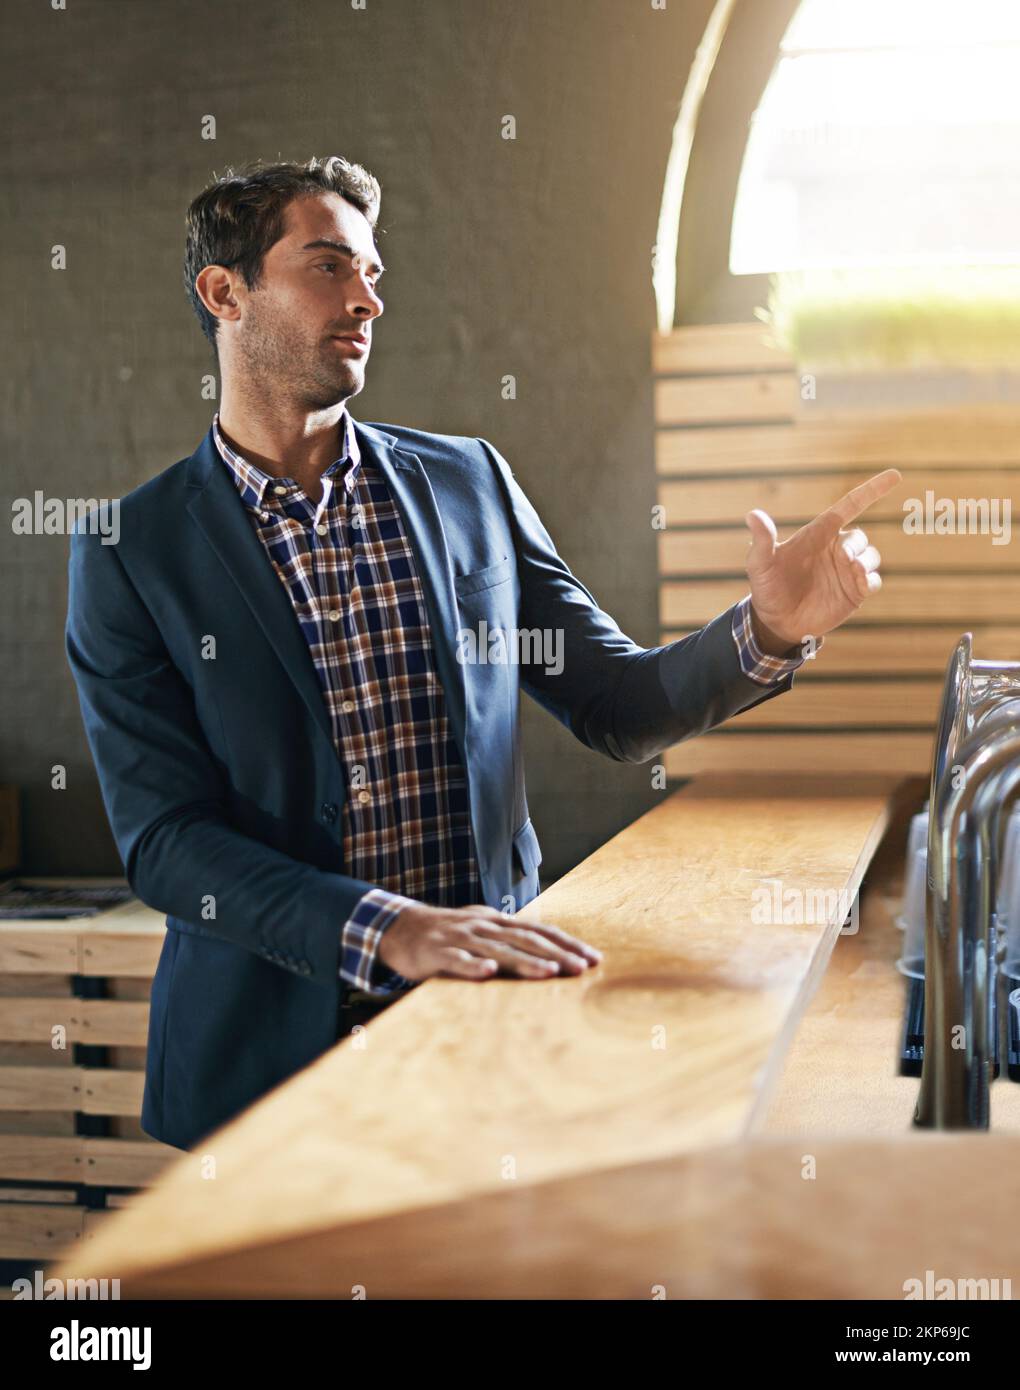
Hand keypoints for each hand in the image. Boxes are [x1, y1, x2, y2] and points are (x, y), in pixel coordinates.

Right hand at [376, 900, 602, 982]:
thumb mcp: (482, 932)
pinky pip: (457, 960)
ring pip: (497, 949)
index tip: (594, 958)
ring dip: (524, 961)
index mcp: (498, 921)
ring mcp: (460, 936)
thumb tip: (550, 957)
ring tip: (548, 972)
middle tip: (582, 968)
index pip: (539, 930)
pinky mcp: (437, 951)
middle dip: (556, 953)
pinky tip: (488, 973)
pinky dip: (473, 966)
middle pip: (526, 938)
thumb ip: (509, 942)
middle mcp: (483, 925)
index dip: (567, 943)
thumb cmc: (449, 935)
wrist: (399, 927)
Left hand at [744, 468, 901, 650]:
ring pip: (872, 557)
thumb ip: (762, 540)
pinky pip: (874, 581)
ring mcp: (847, 571)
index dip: (871, 490)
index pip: (850, 506)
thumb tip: (752, 515)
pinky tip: (859, 587)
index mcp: (819, 534)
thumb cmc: (767, 588)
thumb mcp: (760, 564)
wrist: (776, 622)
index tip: (895, 475)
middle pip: (859, 537)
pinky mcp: (854, 592)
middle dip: (856, 545)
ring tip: (852, 571)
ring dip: (866, 561)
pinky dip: (870, 581)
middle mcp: (836, 550)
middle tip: (843, 558)